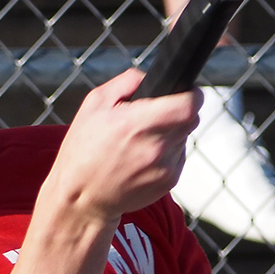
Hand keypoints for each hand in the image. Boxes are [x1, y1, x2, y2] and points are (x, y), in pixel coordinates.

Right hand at [45, 69, 197, 221]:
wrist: (82, 197)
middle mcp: (155, 147)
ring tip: (141, 141)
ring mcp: (164, 167)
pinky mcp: (169, 182)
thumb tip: (149, 76)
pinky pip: (178, 157)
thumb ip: (126, 82)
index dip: (192, 95)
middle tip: (158, 115)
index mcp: (136, 124)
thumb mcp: (94, 105)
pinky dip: (167, 153)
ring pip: (184, 138)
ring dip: (171, 134)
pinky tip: (142, 158)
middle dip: (178, 112)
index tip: (187, 92)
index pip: (188, 105)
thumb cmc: (83, 150)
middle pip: (190, 120)